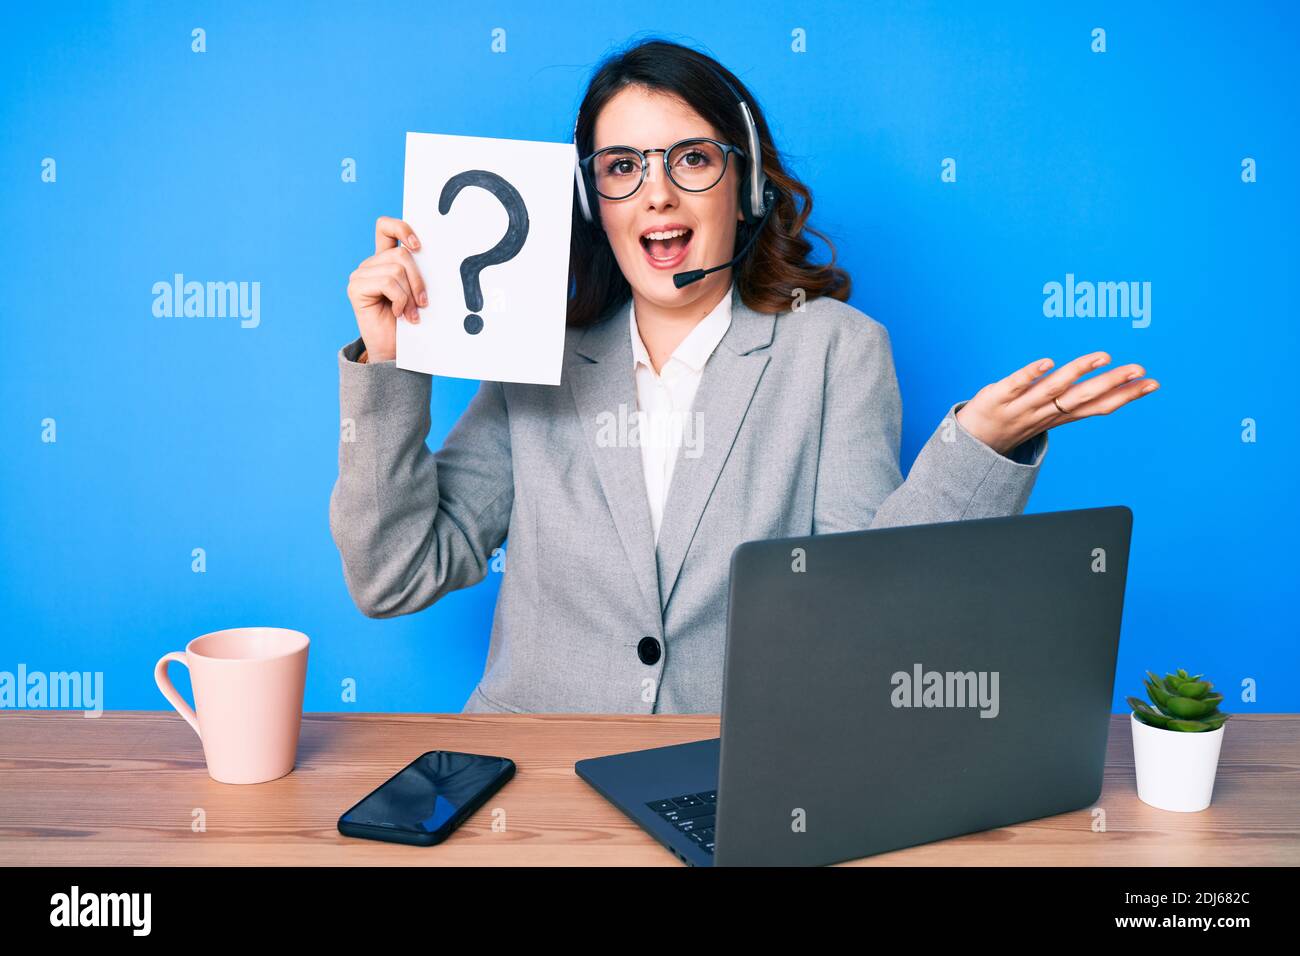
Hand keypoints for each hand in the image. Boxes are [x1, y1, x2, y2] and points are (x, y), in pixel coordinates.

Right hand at [346, 216, 428, 362]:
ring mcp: (361, 275)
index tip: (419, 246)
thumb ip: (417, 271)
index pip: (386, 227)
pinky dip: (400, 300)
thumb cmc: (409, 323)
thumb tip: (432, 254)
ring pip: (397, 269)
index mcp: (385, 260)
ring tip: (410, 313)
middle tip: (423, 303)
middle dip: (418, 280)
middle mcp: (371, 264)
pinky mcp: (356, 287)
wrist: (394, 351)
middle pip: (401, 254)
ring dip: (410, 295)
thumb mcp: (417, 292)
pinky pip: (388, 282)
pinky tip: (398, 313)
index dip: (402, 227)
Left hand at [955, 352, 1158, 455]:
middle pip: (1082, 397)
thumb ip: (1080, 401)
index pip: (1097, 406)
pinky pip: (1016, 385)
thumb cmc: (1019, 421)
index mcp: (1061, 415)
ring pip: (1053, 389)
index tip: (1153, 383)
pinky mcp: (998, 397)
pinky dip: (1031, 374)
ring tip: (1102, 356)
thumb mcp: (1053, 415)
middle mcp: (1045, 412)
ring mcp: (1021, 406)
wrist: (975, 441)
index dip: (1125, 396)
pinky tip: (1048, 361)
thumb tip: (1112, 389)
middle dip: (1111, 383)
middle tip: (1138, 369)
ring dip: (1078, 373)